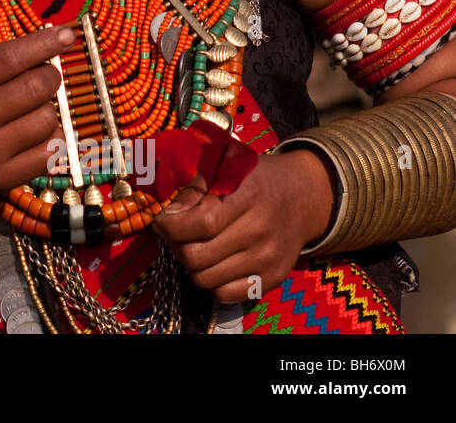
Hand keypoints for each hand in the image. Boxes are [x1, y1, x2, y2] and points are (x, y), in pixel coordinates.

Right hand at [0, 26, 75, 197]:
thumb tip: (51, 46)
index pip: (9, 59)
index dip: (43, 43)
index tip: (66, 35)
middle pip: (36, 87)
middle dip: (49, 76)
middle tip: (44, 76)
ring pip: (48, 118)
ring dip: (48, 108)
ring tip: (32, 109)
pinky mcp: (3, 177)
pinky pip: (51, 150)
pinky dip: (52, 136)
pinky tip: (37, 131)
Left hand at [151, 149, 334, 303]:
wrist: (302, 197)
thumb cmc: (253, 180)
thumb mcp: (222, 170)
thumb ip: (191, 192)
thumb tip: (166, 218)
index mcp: (246, 196)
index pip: (199, 224)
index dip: (171, 227)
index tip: (163, 221)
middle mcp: (260, 230)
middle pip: (196, 256)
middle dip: (177, 246)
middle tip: (178, 235)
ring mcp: (268, 258)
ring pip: (205, 279)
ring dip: (191, 265)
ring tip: (195, 247)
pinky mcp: (273, 278)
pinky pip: (225, 295)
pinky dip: (212, 282)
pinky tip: (214, 263)